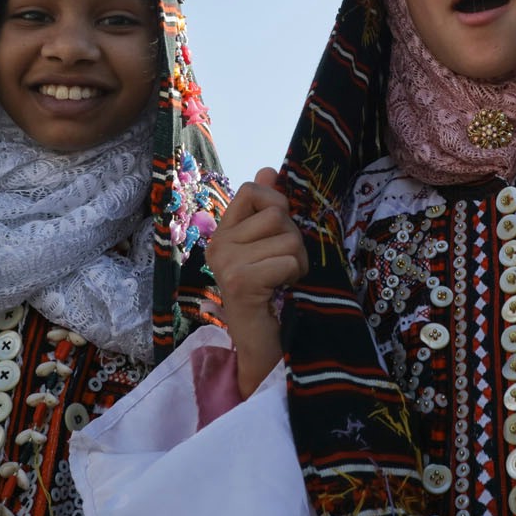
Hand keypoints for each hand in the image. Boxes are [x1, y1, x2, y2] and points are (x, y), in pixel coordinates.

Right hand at [209, 168, 307, 397]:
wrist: (263, 346)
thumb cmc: (271, 294)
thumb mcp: (269, 246)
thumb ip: (266, 208)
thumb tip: (267, 168)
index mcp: (222, 234)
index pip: (252, 190)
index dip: (276, 205)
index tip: (277, 233)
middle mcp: (217, 245)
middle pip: (277, 214)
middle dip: (292, 239)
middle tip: (281, 267)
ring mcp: (226, 263)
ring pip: (287, 237)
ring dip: (297, 260)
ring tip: (282, 281)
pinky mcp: (240, 281)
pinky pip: (287, 259)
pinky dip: (294, 275)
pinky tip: (281, 291)